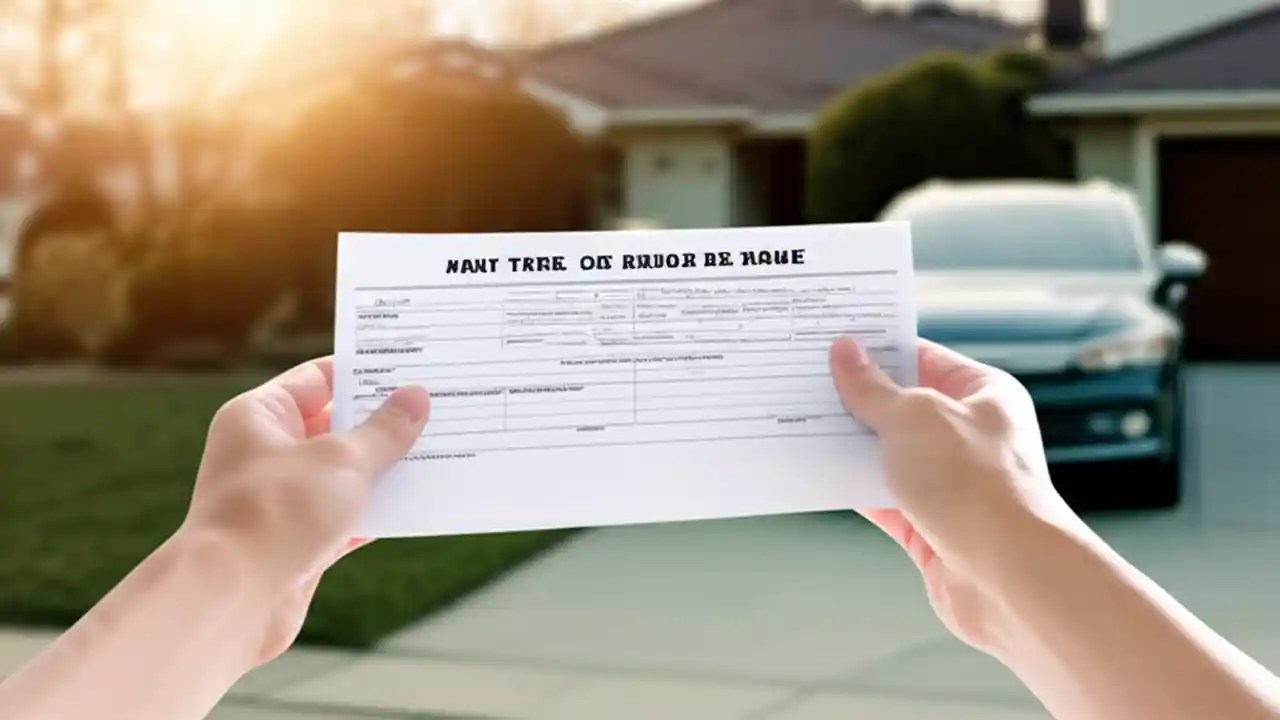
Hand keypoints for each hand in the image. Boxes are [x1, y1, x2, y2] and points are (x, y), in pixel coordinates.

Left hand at [180, 358, 429, 663]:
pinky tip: (419, 506)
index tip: (413, 371)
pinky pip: (346, 516)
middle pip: (336, 426)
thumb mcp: (343, 461)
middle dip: (385, 423)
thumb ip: (385, 430)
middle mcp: (266, 453)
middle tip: (438, 411)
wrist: (231, 600)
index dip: (366, 373)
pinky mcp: (297, 541)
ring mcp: (281, 499)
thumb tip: (416, 398)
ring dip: (385, 470)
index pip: (319, 378)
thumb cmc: (277, 513)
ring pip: (344, 474)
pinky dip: (377, 512)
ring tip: (440, 455)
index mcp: (260, 416)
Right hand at [829, 337, 1085, 654]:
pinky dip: (850, 488)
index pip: (922, 358)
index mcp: (983, 394)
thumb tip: (845, 353)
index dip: (876, 348)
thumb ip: (872, 389)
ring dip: (848, 445)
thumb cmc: (977, 485)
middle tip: (803, 380)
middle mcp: (969, 435)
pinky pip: (880, 498)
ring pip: (887, 454)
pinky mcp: (929, 526)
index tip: (831, 341)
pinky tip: (814, 475)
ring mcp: (950, 483)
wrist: (1009, 578)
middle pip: (900, 406)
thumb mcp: (912, 418)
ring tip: (797, 423)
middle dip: (854, 398)